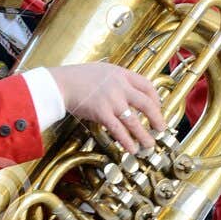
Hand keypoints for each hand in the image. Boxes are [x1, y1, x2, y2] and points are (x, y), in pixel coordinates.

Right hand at [49, 62, 163, 153]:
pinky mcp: (102, 112)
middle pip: (147, 104)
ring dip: (144, 135)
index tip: (158, 108)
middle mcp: (120, 86)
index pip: (147, 86)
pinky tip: (132, 148)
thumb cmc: (77, 78)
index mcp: (122, 74)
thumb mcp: (102, 70)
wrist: (59, 84)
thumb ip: (116, 80)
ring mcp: (112, 100)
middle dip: (157, 118)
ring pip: (135, 121)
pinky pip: (119, 130)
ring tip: (149, 144)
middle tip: (161, 129)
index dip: (156, 99)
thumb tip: (128, 92)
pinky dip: (127, 141)